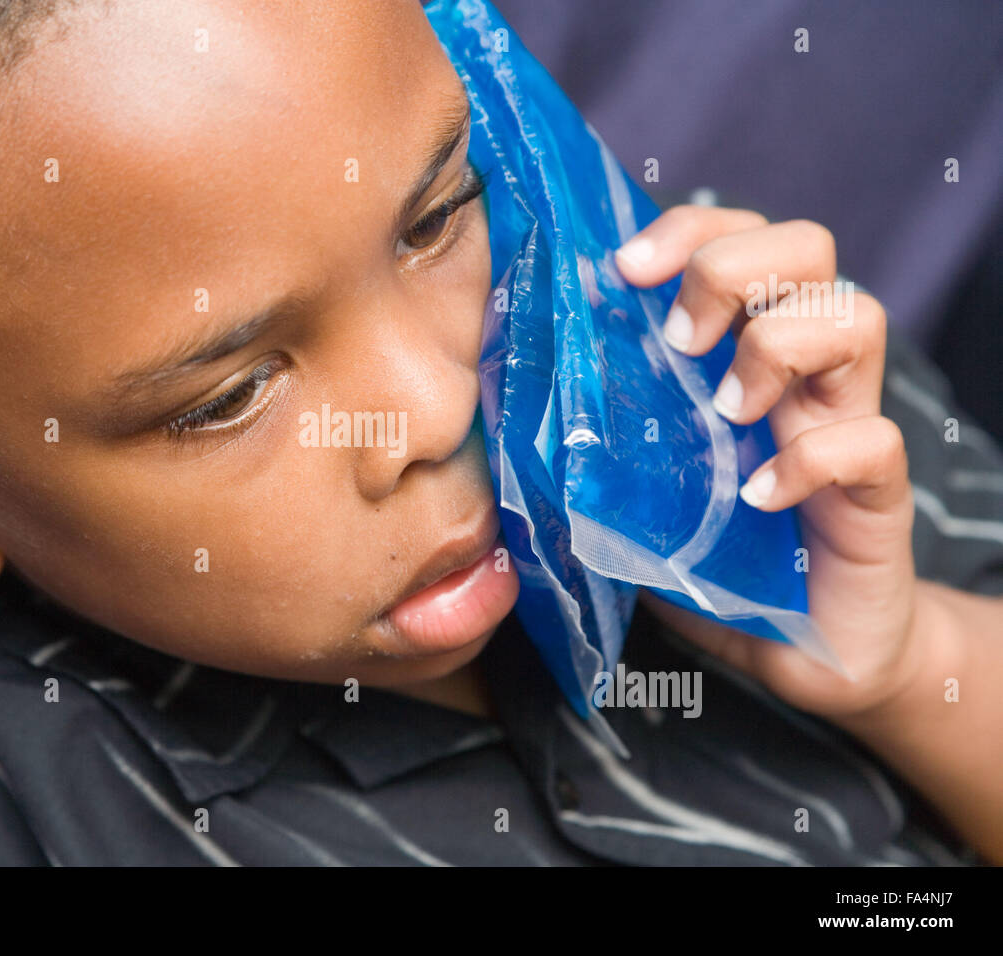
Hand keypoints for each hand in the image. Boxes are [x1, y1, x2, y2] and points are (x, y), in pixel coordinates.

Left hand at [614, 205, 933, 721]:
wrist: (805, 647)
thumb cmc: (717, 557)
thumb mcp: (641, 489)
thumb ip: (599, 443)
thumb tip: (505, 409)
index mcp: (743, 351)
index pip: (739, 238)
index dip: (689, 231)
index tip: (626, 268)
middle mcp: (802, 371)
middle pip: (809, 248)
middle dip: (734, 268)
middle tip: (680, 339)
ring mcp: (845, 424)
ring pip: (856, 318)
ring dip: (778, 348)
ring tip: (727, 412)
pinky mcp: (877, 495)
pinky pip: (871, 442)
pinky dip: (811, 459)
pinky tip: (760, 496)